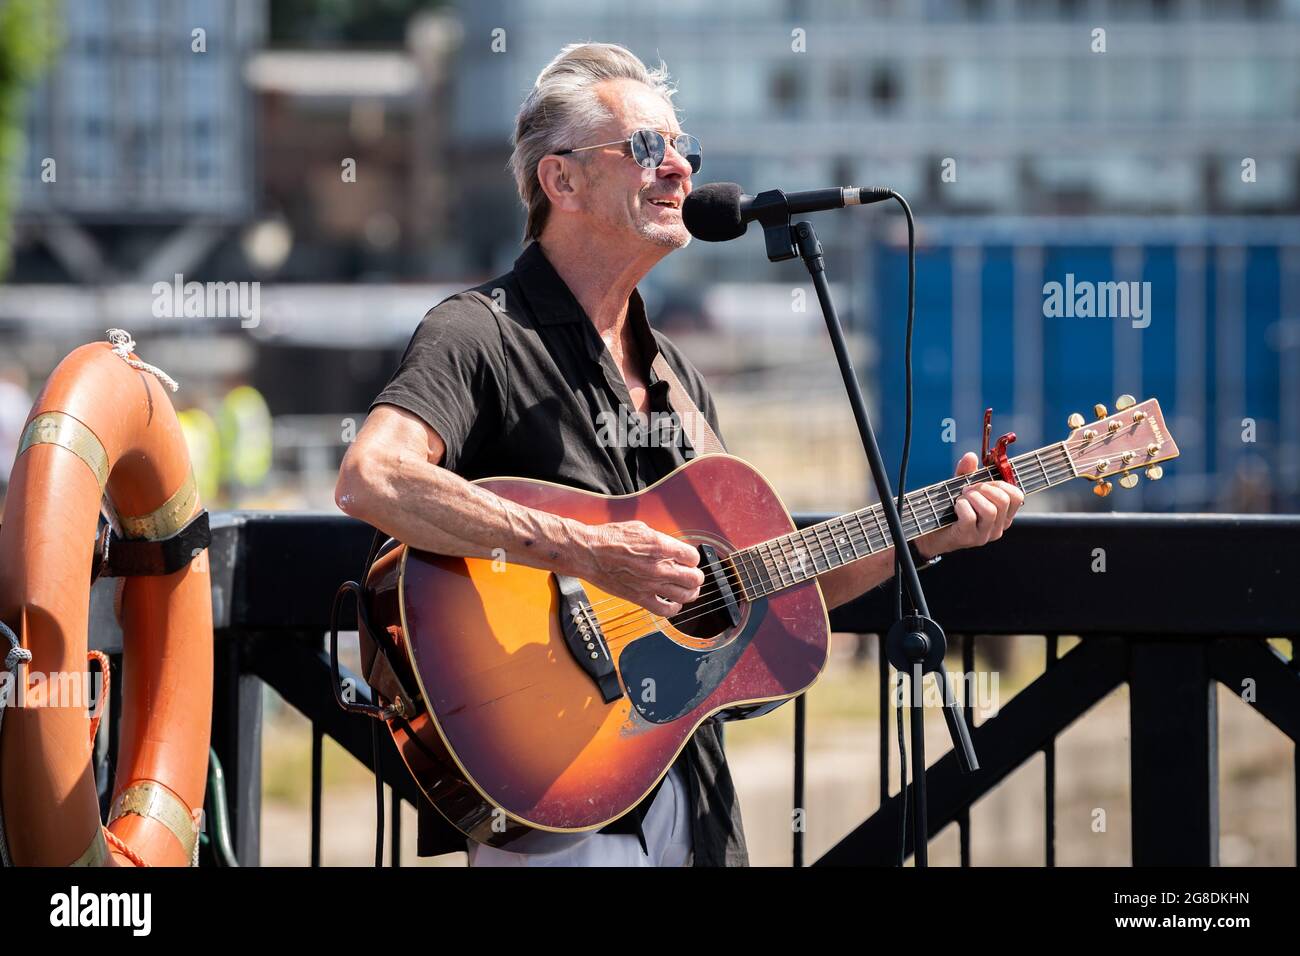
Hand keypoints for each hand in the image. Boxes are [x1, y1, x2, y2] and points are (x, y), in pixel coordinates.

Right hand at [578, 520, 703, 615]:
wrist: (588, 553)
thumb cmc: (610, 538)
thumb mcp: (641, 528)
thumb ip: (661, 539)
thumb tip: (673, 547)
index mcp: (660, 546)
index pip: (693, 557)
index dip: (692, 558)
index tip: (687, 558)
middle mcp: (658, 567)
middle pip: (694, 578)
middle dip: (696, 576)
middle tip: (692, 574)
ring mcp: (650, 585)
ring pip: (686, 595)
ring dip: (690, 592)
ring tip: (687, 589)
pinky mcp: (639, 598)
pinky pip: (666, 610)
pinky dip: (674, 608)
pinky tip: (673, 602)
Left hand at [914, 452, 1023, 558]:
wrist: (932, 533)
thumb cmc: (952, 511)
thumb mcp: (963, 489)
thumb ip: (967, 472)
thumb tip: (970, 456)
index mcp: (1003, 515)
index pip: (1017, 496)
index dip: (1001, 484)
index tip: (984, 483)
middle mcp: (998, 527)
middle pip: (1004, 501)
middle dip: (984, 488)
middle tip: (968, 489)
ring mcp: (984, 535)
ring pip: (990, 510)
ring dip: (972, 497)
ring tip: (961, 497)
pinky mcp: (969, 538)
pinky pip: (970, 517)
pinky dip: (961, 506)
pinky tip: (955, 507)